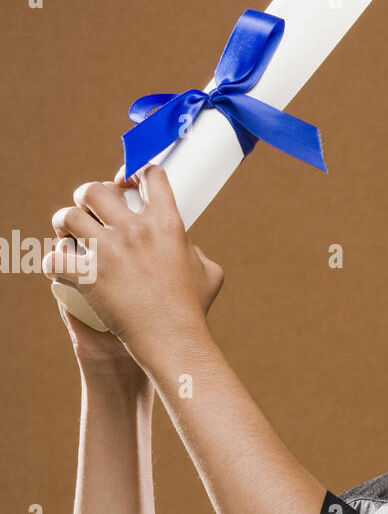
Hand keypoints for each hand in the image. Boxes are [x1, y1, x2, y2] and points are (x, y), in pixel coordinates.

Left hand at [43, 164, 224, 365]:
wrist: (174, 339)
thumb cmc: (193, 309)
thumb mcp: (209, 272)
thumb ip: (196, 250)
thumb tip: (187, 246)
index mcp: (167, 223)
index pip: (149, 177)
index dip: (136, 173)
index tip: (127, 184)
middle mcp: (136, 231)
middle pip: (95, 189)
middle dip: (88, 196)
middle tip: (89, 211)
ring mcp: (110, 252)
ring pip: (68, 216)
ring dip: (64, 223)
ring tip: (67, 234)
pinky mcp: (89, 276)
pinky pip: (55, 257)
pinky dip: (53, 262)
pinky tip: (61, 268)